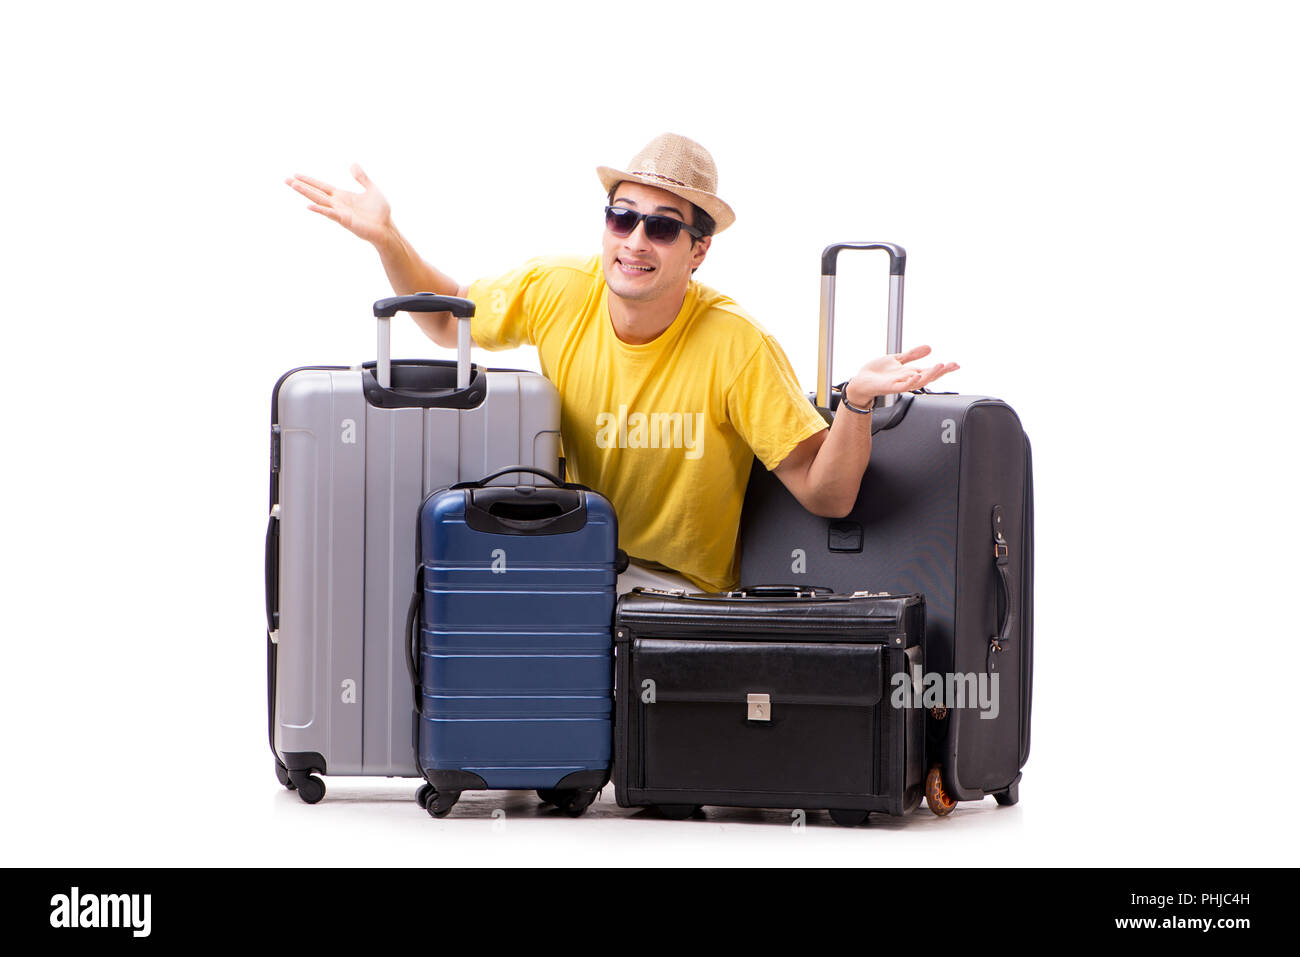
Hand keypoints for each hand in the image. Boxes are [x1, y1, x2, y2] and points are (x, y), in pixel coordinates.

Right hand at [285, 164, 392, 245]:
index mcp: (342, 196)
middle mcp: (338, 204)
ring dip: (306, 193)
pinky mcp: (345, 221)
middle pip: (316, 193)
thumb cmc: (380, 212)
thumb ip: (362, 178)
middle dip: (301, 186)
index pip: (322, 187)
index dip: (309, 181)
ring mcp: (339, 212)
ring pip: (319, 201)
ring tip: (293, 185)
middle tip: (286, 179)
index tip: (296, 175)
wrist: (387, 228)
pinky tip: (309, 206)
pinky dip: (320, 210)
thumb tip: (353, 164)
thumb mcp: (372, 189)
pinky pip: (330, 214)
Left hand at [844, 345, 958, 405]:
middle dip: (942, 371)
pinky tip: (917, 375)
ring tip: (940, 366)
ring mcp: (900, 384)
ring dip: (930, 374)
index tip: (956, 364)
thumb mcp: (897, 359)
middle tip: (952, 365)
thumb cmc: (877, 373)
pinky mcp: (890, 387)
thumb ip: (913, 354)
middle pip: (929, 376)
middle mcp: (908, 379)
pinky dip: (911, 381)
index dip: (944, 368)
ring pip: (919, 381)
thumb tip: (929, 348)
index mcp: (911, 373)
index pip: (931, 370)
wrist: (861, 381)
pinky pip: (903, 386)